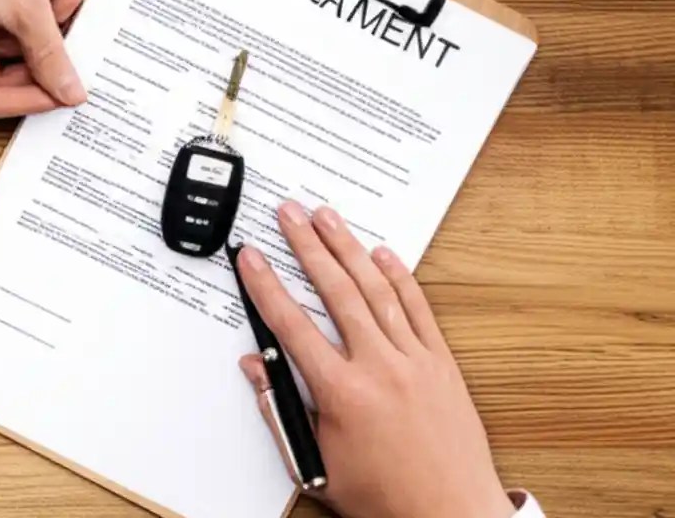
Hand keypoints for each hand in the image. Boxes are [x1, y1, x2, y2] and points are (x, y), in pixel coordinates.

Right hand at [235, 201, 515, 517]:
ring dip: (348, 249)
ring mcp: (414, 361)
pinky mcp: (442, 364)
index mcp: (341, 393)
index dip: (266, 286)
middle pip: (334, 291)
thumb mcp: (315, 462)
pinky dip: (400, 278)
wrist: (449, 515)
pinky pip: (418, 310)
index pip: (292, 325)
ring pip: (375, 290)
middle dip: (307, 246)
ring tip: (328, 217)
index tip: (252, 259)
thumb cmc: (383, 497)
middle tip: (289, 213)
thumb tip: (257, 367)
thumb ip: (280, 409)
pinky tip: (383, 254)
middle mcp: (379, 367)